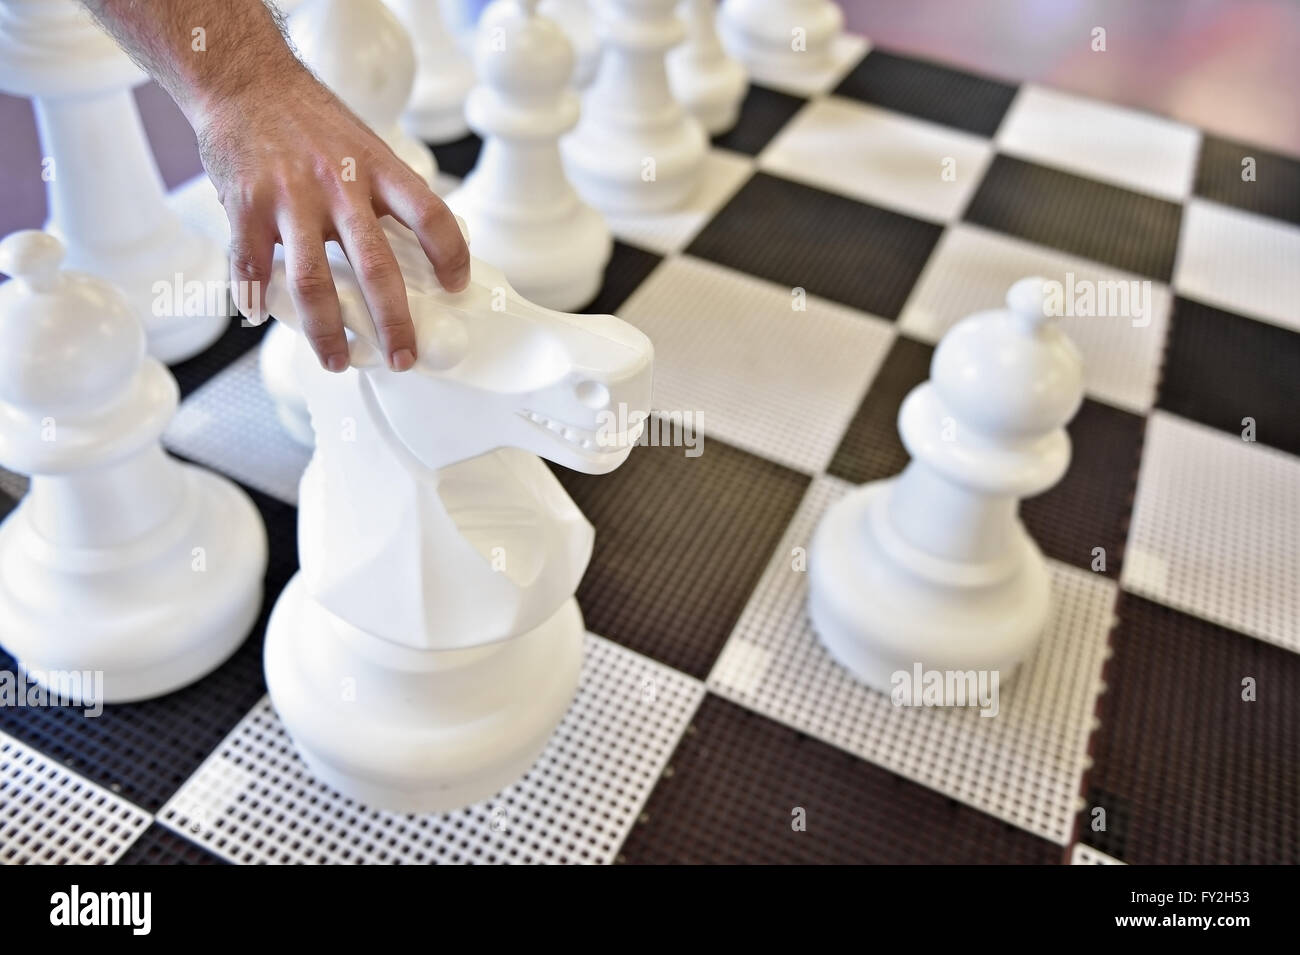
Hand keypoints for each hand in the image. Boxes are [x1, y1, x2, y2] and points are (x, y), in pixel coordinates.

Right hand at [191, 65, 468, 371]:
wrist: (243, 78)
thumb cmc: (309, 120)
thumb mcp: (364, 145)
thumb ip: (387, 194)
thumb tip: (423, 249)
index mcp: (378, 167)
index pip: (431, 214)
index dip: (451, 254)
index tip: (457, 287)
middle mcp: (338, 183)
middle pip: (376, 266)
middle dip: (393, 322)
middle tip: (403, 357)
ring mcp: (290, 197)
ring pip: (313, 281)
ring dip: (326, 331)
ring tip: (336, 359)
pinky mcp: (246, 205)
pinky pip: (252, 266)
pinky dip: (256, 298)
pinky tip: (263, 316)